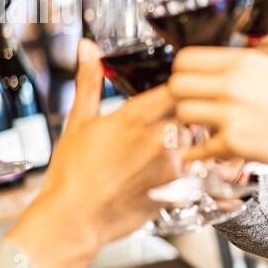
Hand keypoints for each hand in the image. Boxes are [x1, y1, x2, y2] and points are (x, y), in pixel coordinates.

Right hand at [7, 40, 181, 267]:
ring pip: (195, 141)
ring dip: (187, 139)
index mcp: (135, 116)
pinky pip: (193, 169)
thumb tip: (88, 47)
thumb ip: (89, 81)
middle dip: (187, 112)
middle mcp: (159, 139)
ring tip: (164, 145)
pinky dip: (186, 165)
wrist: (74, 220)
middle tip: (175, 116)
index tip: (175, 88)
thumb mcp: (78, 121)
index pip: (176, 88)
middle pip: (191, 113)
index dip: (179, 87)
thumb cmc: (72, 174)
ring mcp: (171, 166)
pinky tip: (164, 169)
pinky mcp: (177, 189)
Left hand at [168, 43, 267, 173]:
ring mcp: (232, 113)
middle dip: (182, 97)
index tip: (191, 83)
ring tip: (207, 128)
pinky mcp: (235, 142)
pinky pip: (199, 147)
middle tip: (195, 106)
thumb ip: (245, 66)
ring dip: (192, 124)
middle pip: (176, 84)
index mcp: (244, 61)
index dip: (184, 72)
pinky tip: (206, 151)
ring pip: (182, 113)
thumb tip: (214, 68)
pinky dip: (201, 153)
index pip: (186, 58)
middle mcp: (234, 83)